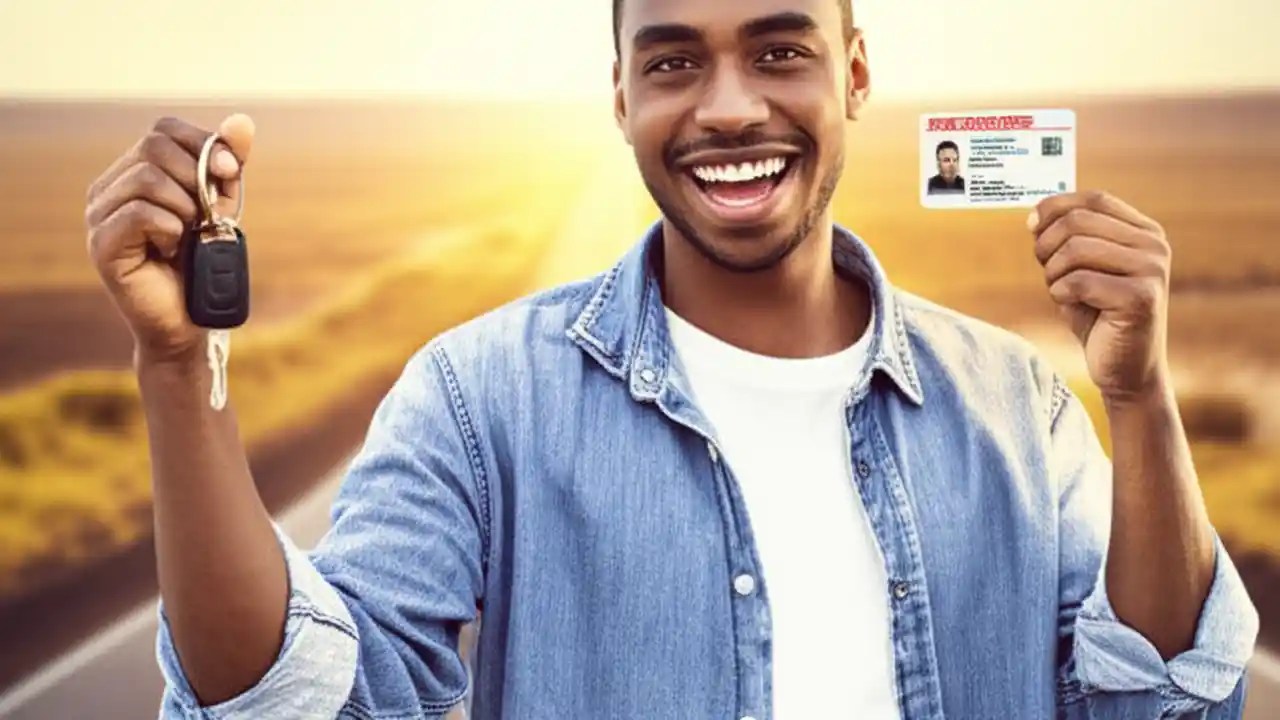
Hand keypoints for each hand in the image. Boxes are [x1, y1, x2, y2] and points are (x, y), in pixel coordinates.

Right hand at [84, 114, 254, 364]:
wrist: (191, 318)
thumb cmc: (203, 260)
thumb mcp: (222, 204)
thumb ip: (228, 163)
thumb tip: (241, 121)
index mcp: (133, 172)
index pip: (164, 129)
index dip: (203, 144)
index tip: (231, 173)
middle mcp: (108, 188)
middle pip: (154, 146)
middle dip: (197, 178)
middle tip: (208, 215)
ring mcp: (99, 215)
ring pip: (148, 177)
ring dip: (186, 207)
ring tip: (188, 235)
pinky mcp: (101, 244)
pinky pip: (140, 213)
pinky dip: (170, 227)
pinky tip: (172, 248)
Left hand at [1028, 190, 1171, 401]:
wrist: (1126, 369)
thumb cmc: (1098, 316)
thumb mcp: (1079, 269)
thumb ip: (1065, 239)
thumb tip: (1036, 214)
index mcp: (1144, 231)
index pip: (1093, 199)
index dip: (1055, 207)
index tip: (1032, 225)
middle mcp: (1154, 245)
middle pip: (1078, 222)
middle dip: (1047, 246)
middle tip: (1046, 271)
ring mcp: (1152, 270)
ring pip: (1074, 249)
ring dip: (1053, 273)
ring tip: (1063, 292)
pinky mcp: (1141, 298)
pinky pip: (1077, 282)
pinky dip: (1060, 294)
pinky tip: (1072, 307)